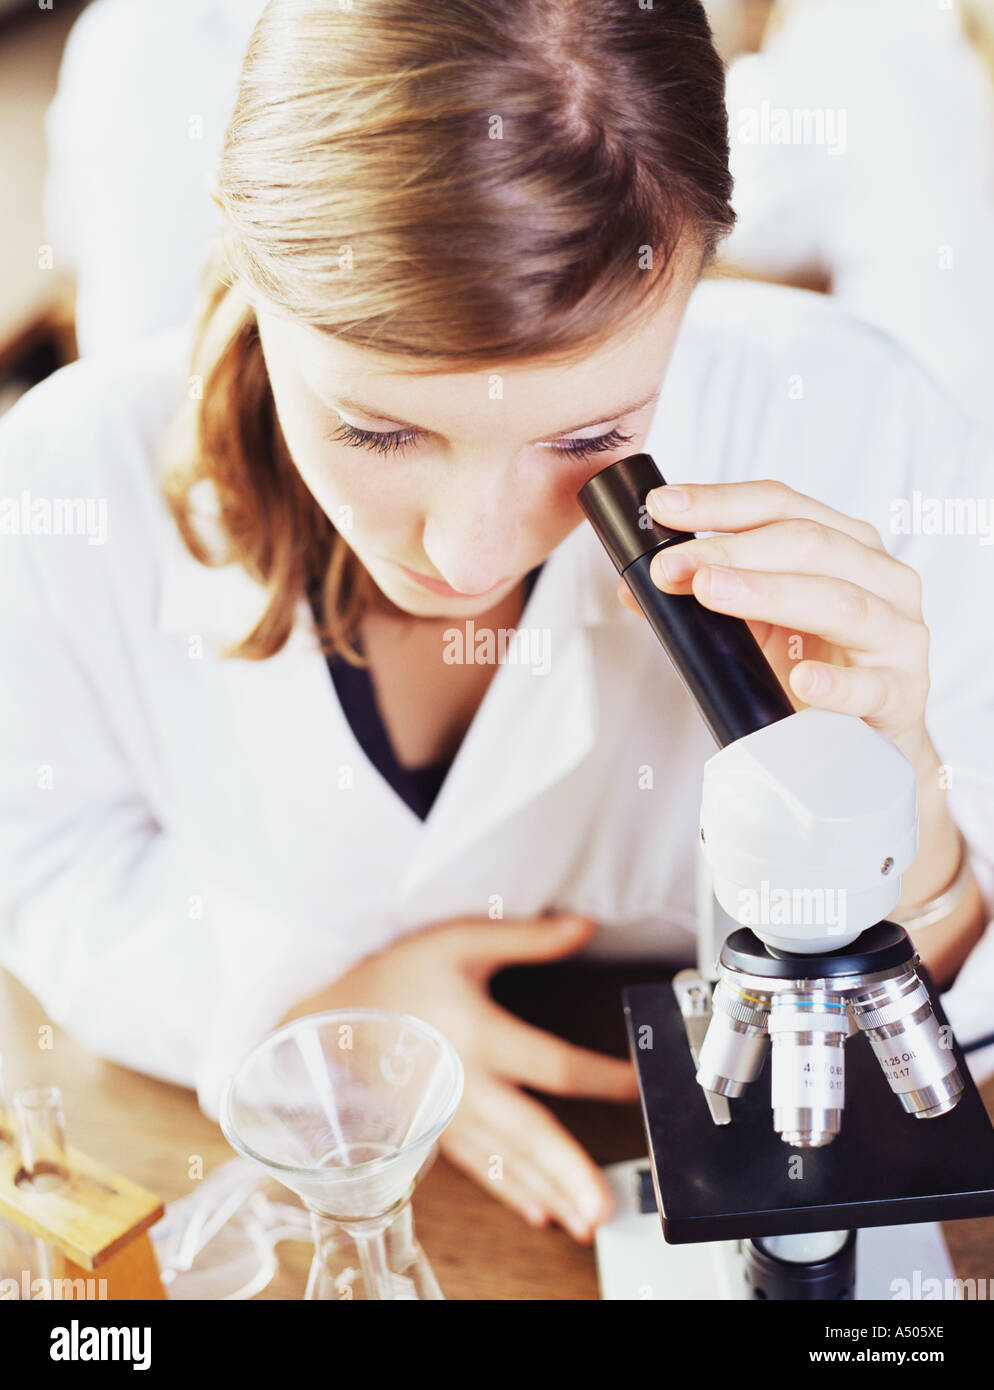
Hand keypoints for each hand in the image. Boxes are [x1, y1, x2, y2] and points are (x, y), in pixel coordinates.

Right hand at [280, 913, 638, 1241]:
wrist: (335, 1011)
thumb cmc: (401, 972)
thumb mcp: (461, 941)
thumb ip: (527, 938)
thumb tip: (584, 926)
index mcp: (477, 1034)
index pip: (552, 1064)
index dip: (600, 1077)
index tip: (636, 1084)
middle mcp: (465, 1083)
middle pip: (527, 1134)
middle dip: (568, 1173)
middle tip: (604, 1206)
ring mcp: (450, 1114)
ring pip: (507, 1162)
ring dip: (548, 1193)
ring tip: (587, 1220)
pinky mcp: (438, 1128)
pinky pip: (480, 1168)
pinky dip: (511, 1192)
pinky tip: (540, 1211)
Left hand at [618, 478, 934, 773]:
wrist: (865, 744)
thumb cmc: (814, 666)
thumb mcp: (756, 624)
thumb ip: (705, 597)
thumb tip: (634, 588)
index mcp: (847, 545)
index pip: (783, 505)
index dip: (720, 502)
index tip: (663, 507)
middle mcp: (881, 578)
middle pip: (810, 545)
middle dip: (732, 550)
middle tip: (672, 565)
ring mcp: (898, 636)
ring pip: (840, 601)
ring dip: (769, 592)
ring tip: (711, 592)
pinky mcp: (903, 694)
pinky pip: (870, 687)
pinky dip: (834, 681)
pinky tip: (801, 677)